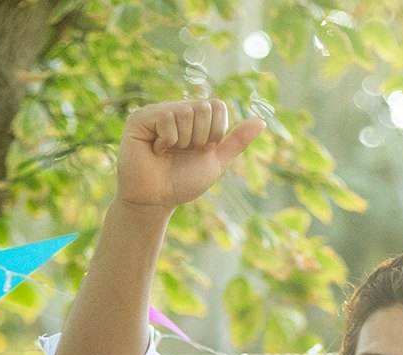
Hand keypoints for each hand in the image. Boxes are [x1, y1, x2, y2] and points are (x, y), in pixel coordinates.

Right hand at [116, 99, 263, 211]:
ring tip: (169, 152)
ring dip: (182, 141)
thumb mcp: (216, 162)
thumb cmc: (183, 182)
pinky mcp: (141, 117)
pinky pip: (166, 118)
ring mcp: (158, 111)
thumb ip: (237, 142)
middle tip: (183, 152)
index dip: (215, 132)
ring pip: (185, 111)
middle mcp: (177, 110)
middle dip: (200, 137)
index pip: (217, 106)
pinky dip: (167, 140)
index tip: (201, 149)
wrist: (157, 200)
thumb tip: (261, 122)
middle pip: (203, 107)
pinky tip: (156, 150)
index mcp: (195, 119)